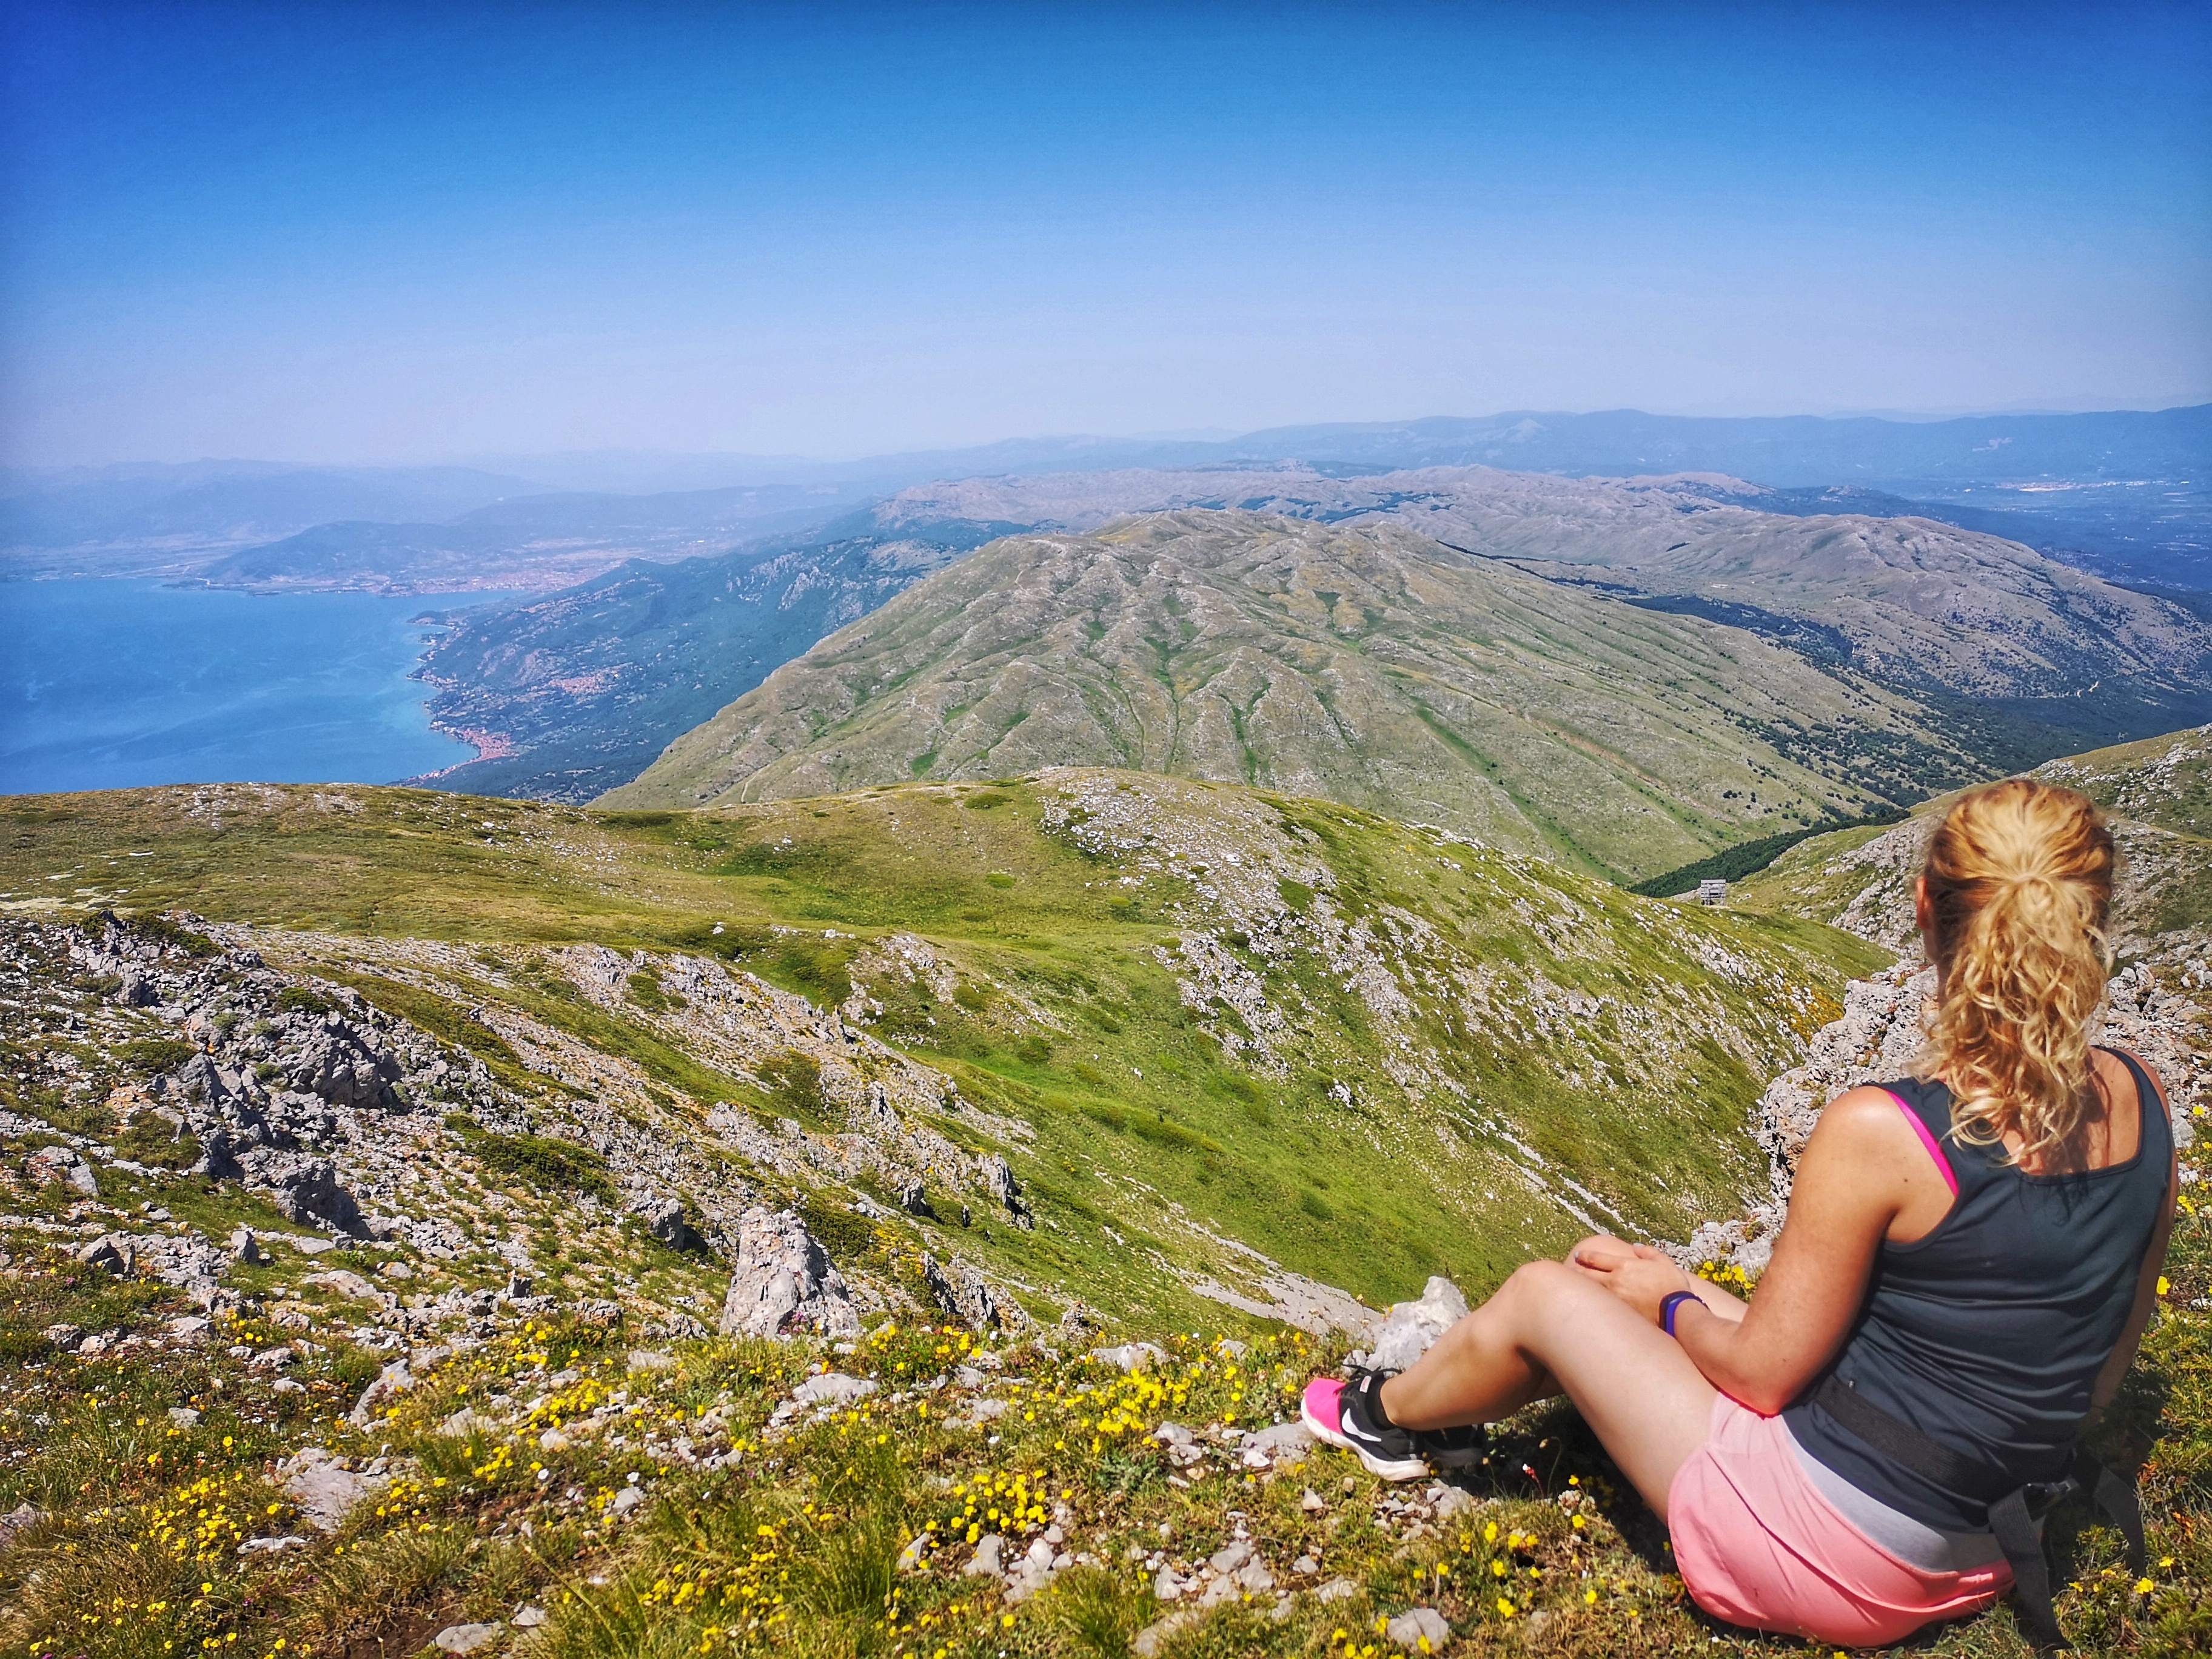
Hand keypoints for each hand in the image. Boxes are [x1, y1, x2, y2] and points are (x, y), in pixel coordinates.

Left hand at [1571, 1238, 1698, 1322]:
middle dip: (1577, 1271)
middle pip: (1587, 1274)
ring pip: (1591, 1290)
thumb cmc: (1672, 1286)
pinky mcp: (1618, 1313)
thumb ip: (1648, 1253)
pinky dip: (1593, 1303)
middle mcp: (1615, 1281)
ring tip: (1574, 1287)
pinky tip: (1589, 1305)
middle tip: (1570, 1270)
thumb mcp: (1663, 1262)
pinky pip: (1601, 1305)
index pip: (1596, 1259)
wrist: (1677, 1311)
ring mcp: (1614, 1298)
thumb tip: (1636, 1248)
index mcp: (1624, 1266)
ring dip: (1582, 1287)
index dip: (1585, 1256)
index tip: (1578, 1256)